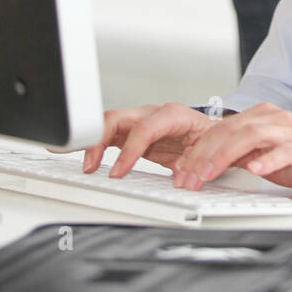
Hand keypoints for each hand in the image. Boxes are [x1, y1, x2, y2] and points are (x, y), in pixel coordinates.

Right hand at [73, 103, 218, 173]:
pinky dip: (95, 145)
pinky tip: (84, 157)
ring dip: (91, 141)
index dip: (130, 150)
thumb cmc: (210, 137)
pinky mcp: (133, 133)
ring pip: (108, 124)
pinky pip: (109, 135)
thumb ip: (195, 161)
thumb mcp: (208, 148)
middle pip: (118, 118)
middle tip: (90, 166)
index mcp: (173, 115)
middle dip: (99, 140)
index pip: (145, 129)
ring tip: (79, 160)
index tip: (118, 172)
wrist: (211, 132)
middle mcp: (153, 115)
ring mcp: (140, 122)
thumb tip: (183, 176)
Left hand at [89, 99, 291, 197]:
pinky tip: (255, 170)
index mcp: (259, 118)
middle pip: (229, 130)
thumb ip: (238, 156)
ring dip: (223, 157)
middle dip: (200, 155)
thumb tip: (201, 167)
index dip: (194, 150)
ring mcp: (291, 132)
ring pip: (250, 137)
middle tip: (182, 179)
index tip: (176, 172)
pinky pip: (285, 150)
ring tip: (204, 175)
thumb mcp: (264, 157)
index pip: (219, 130)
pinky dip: (268, 159)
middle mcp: (272, 119)